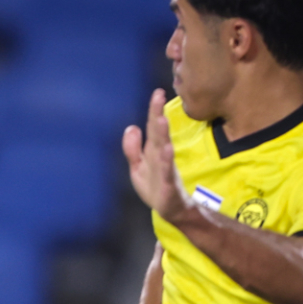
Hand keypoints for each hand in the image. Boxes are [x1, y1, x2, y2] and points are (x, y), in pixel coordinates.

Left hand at [122, 90, 192, 224]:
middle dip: (157, 116)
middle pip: (158, 134)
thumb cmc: (155, 187)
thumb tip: (131, 127)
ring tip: (160, 120)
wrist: (172, 211)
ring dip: (162, 135)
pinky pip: (167, 173)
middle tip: (158, 98)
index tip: (157, 92)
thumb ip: (132, 149)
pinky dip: (166, 162)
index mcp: (153, 151)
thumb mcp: (138, 167)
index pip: (152, 128)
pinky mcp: (169, 186)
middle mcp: (161, 157)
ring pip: (164, 150)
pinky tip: (166, 151)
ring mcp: (166, 170)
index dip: (153, 110)